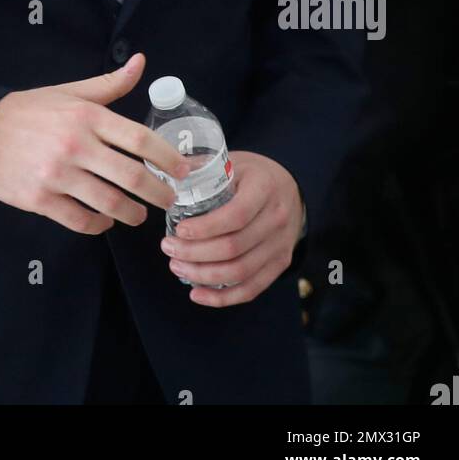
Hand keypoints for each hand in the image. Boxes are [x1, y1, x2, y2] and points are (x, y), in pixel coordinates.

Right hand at [0, 52, 189, 233]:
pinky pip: (80, 220)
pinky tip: (105, 220)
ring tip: (139, 215)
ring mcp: (56, 175)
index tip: (184, 170)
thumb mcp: (69, 92)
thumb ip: (109, 84)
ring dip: (132, 213)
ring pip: (109, 203)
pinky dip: (99, 224)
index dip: (167, 157)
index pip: (138, 137)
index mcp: (86, 116)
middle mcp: (75, 145)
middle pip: (131, 176)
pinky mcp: (39, 199)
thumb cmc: (29, 110)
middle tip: (169, 200)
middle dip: (158, 193)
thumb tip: (141, 62)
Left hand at [160, 150, 303, 305]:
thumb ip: (204, 167)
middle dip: (195, 253)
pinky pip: (251, 289)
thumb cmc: (253, 175)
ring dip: (203, 275)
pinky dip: (222, 298)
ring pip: (240, 272)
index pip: (235, 215)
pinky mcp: (279, 264)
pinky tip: (198, 294)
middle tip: (168, 248)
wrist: (291, 188)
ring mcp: (280, 245)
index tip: (178, 230)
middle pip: (233, 247)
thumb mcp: (234, 161)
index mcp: (264, 188)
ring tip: (177, 266)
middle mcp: (276, 219)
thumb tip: (167, 171)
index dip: (204, 228)